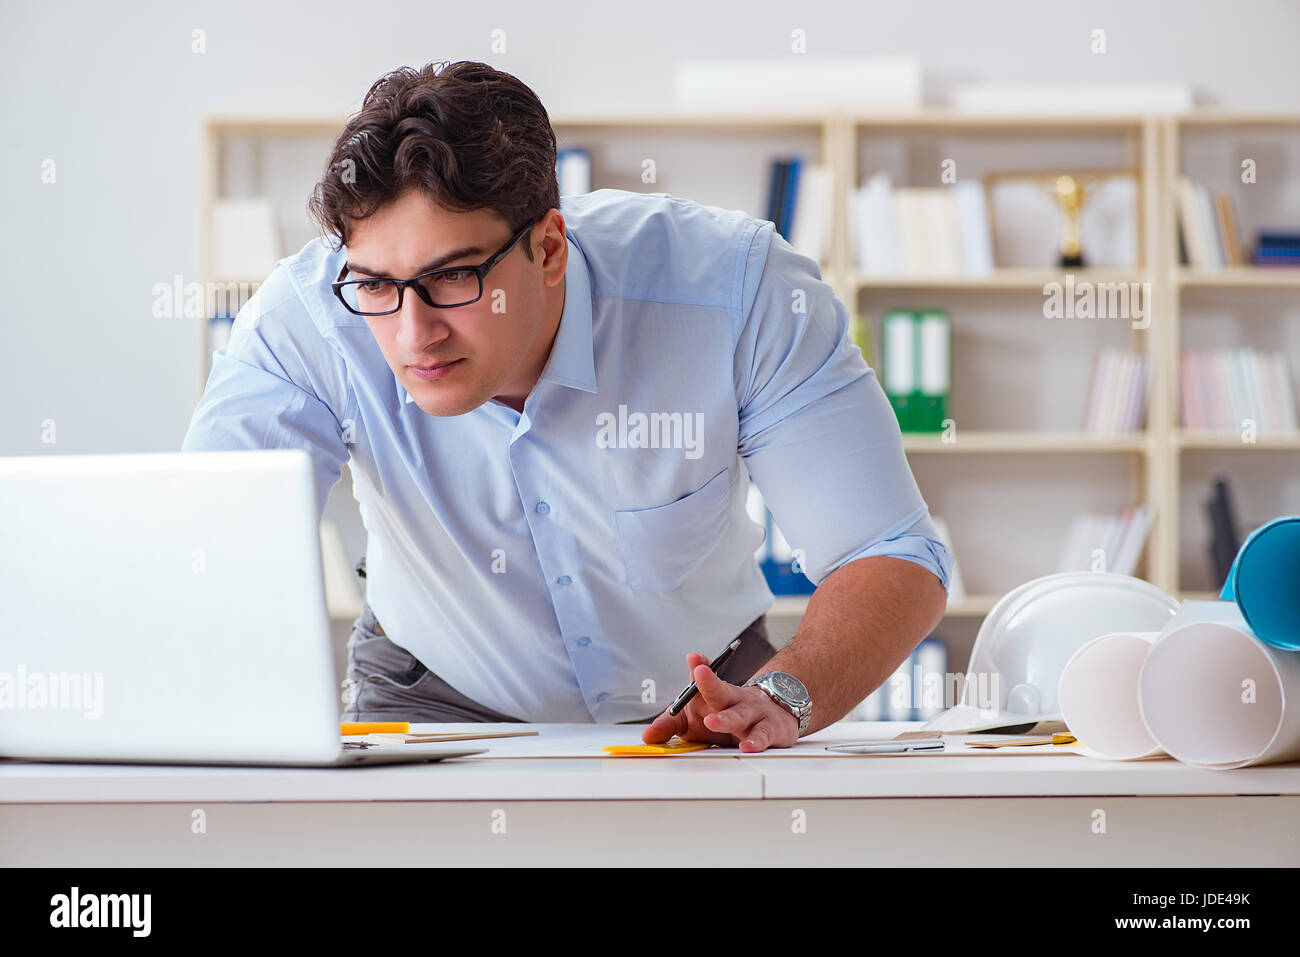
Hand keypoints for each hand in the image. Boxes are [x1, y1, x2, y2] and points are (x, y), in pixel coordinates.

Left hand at [642, 652, 798, 752]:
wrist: (773, 716)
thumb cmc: (727, 716)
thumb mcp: (695, 720)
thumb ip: (670, 726)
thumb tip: (648, 736)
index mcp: (712, 694)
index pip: (702, 678)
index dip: (698, 667)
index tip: (693, 658)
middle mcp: (732, 698)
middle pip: (720, 689)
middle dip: (709, 682)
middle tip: (699, 674)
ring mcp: (752, 712)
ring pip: (740, 713)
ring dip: (727, 718)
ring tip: (713, 721)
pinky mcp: (769, 728)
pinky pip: (762, 735)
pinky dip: (755, 741)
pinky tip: (747, 746)